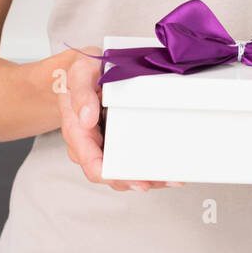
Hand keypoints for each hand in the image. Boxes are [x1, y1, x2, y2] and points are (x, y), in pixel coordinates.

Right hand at [58, 45, 182, 192]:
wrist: (82, 70)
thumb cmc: (80, 71)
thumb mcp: (79, 73)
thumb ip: (81, 93)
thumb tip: (86, 118)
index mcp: (77, 131)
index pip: (92, 164)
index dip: (115, 176)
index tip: (138, 182)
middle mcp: (88, 144)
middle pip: (111, 174)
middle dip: (138, 180)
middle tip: (168, 180)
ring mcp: (101, 144)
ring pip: (121, 171)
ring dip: (146, 177)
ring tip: (174, 178)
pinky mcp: (114, 140)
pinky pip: (126, 158)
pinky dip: (144, 165)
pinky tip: (164, 168)